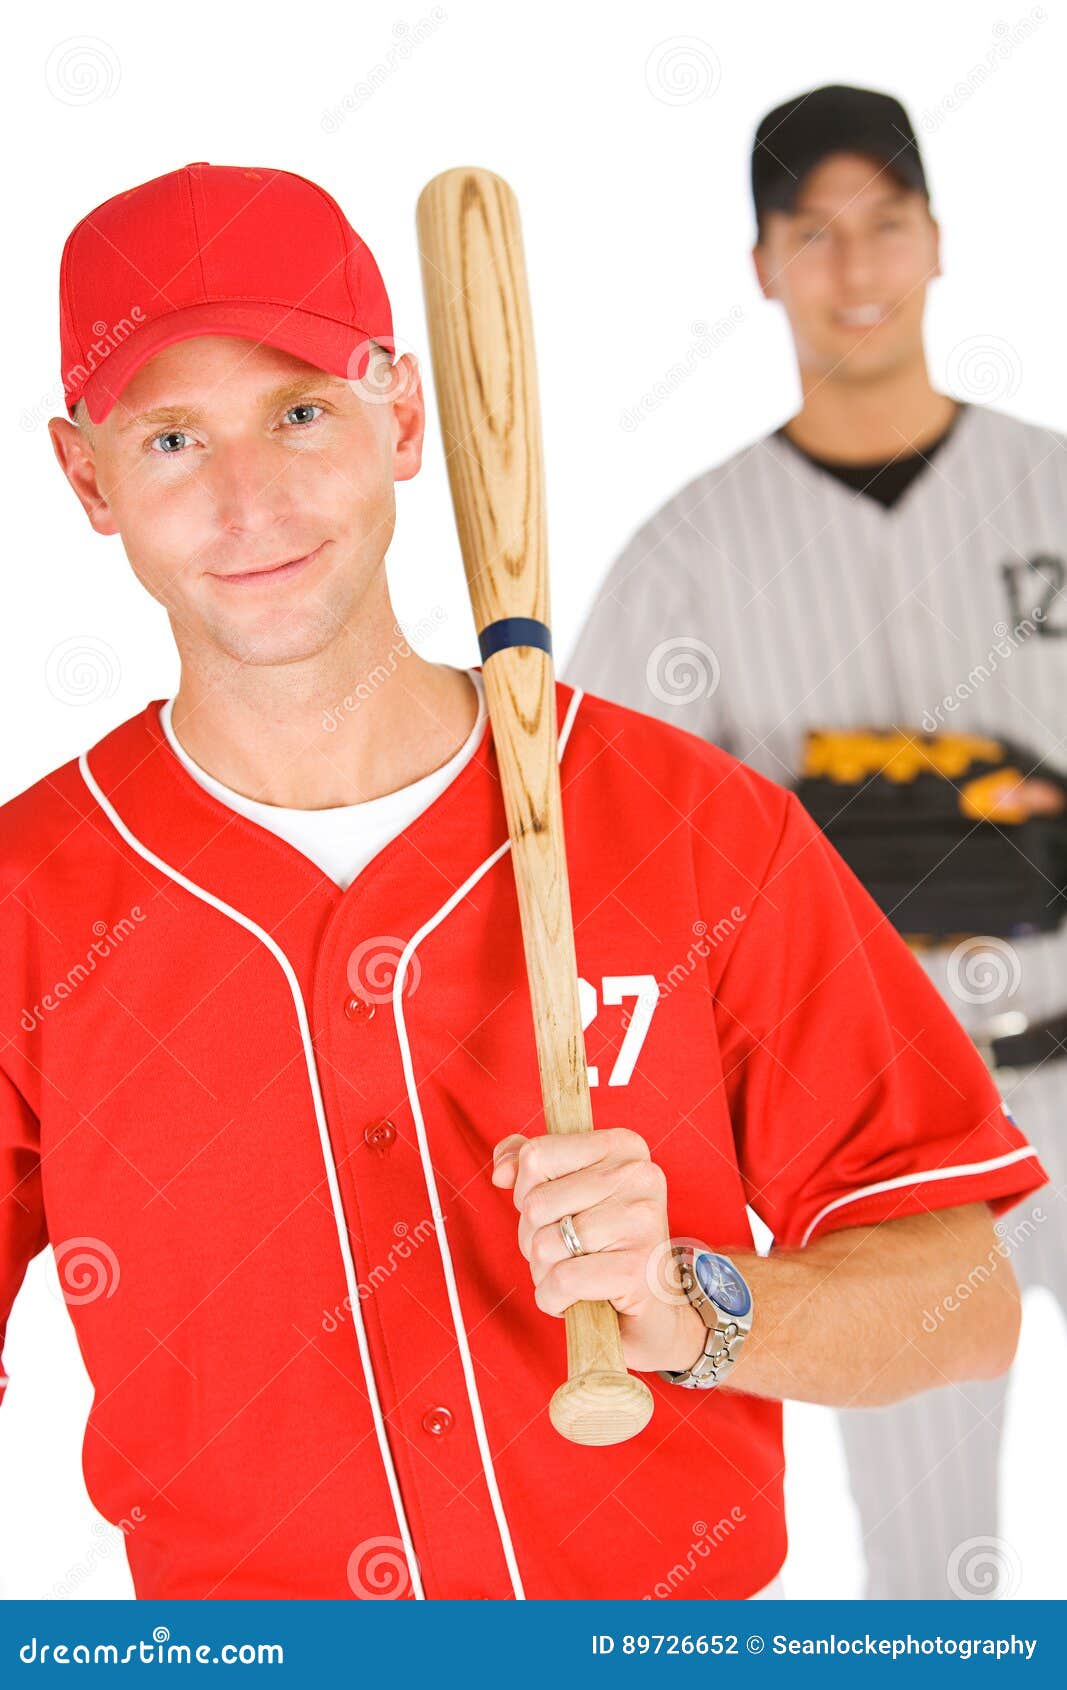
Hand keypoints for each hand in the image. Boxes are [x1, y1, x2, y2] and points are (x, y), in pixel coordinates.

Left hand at [490, 1127, 705, 1374]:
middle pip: (535, 1204)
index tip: (556, 1212)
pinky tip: (575, 1299)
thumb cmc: (606, 1244)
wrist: (655, 1307)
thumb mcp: (570, 1192)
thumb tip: (501, 1170)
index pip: (536, 1155)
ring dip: (544, 1273)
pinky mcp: (636, 1268)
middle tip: (565, 1252)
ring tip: (574, 1274)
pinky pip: (561, 1281)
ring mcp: (640, 1220)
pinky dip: (553, 1299)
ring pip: (544, 1245)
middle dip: (533, 1239)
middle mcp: (637, 1174)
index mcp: (622, 1146)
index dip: (526, 1193)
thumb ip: (530, 1166)